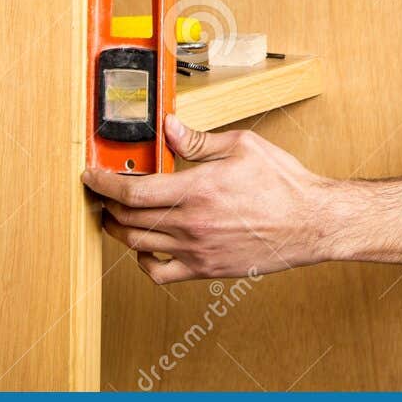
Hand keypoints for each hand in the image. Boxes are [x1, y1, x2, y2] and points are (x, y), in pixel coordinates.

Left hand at [81, 114, 335, 283]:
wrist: (310, 222)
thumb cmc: (283, 183)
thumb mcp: (241, 146)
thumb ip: (197, 140)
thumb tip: (167, 127)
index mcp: (197, 191)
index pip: (132, 191)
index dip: (103, 183)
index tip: (91, 175)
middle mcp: (191, 225)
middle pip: (127, 218)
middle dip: (106, 202)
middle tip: (103, 190)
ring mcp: (196, 251)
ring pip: (137, 245)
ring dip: (119, 228)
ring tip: (117, 214)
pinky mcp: (206, 269)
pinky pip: (159, 273)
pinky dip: (143, 261)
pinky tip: (146, 246)